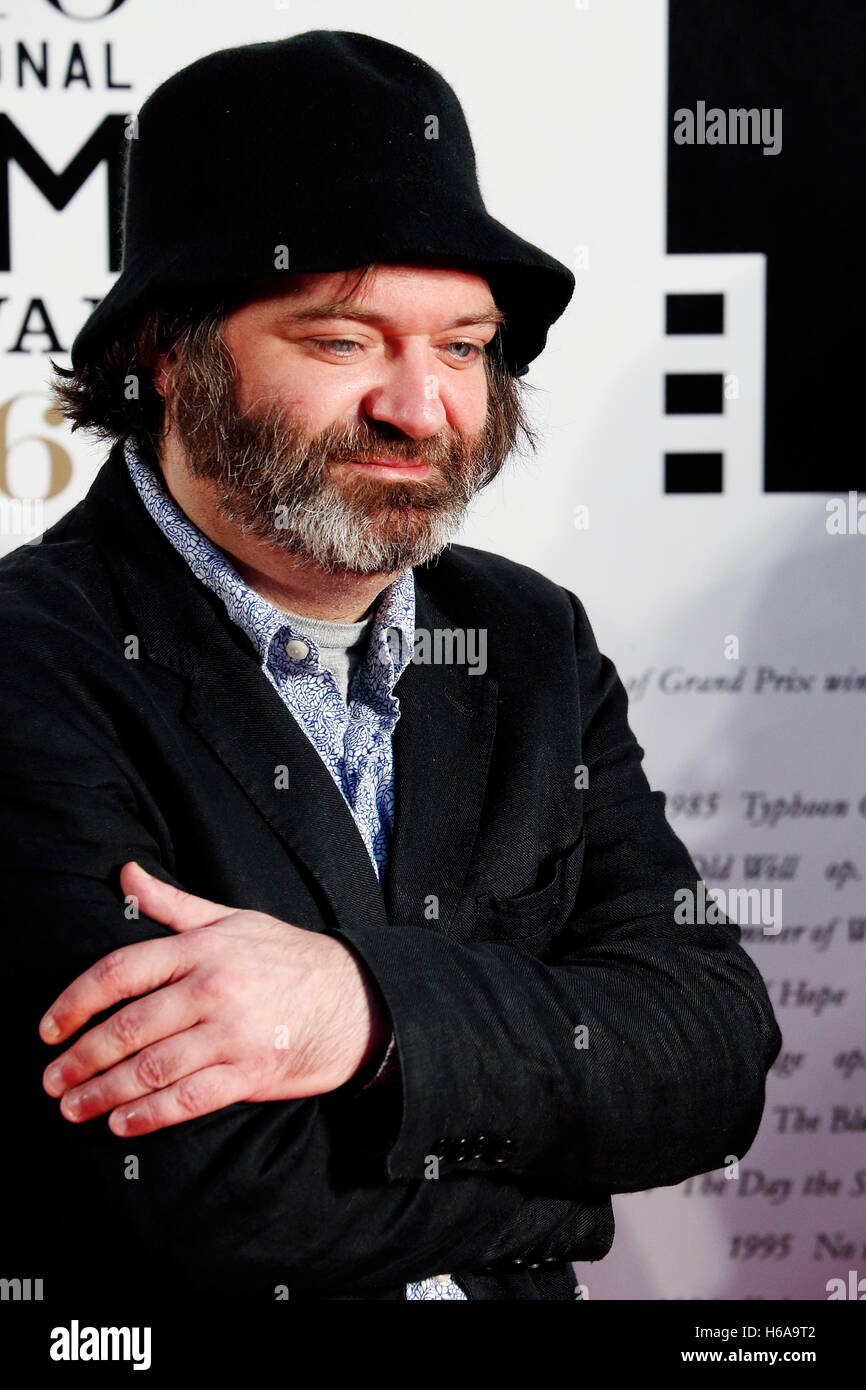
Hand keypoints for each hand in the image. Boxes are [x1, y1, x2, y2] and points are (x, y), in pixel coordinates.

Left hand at [39, 862, 389, 1135]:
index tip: (49, 1029)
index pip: (120, 972)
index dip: (74, 1002)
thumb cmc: (287, 956)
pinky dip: (150, 1114)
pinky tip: (122, 1123)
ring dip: (104, 1092)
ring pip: (152, 1067)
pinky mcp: (251, 1070)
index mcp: (201, 947)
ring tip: (74, 1107)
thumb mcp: (231, 919)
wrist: (355, 996)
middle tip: (52, 1081)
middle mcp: (213, 987)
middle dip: (81, 1058)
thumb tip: (126, 873)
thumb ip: (173, 903)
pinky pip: (189, 1098)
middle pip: (128, 1026)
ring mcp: (232, 1031)